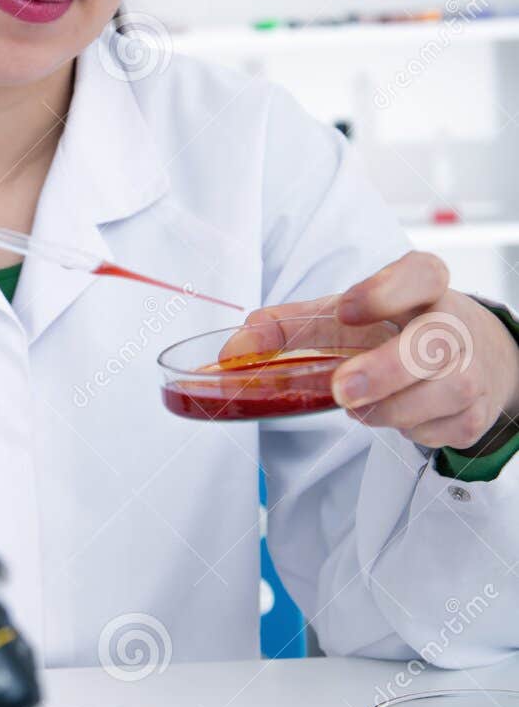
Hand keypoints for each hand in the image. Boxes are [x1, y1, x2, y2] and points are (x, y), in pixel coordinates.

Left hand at [229, 251, 518, 451]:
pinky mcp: (472, 415)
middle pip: (433, 344)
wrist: (467, 359)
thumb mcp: (343, 319)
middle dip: (386, 369)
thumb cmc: (392, 332)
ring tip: (359, 401)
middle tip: (342, 388)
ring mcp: (470, 371)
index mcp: (423, 287)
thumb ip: (287, 328)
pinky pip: (433, 431)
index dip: (385, 290)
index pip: (419, 274)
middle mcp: (453, 325)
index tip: (347, 307)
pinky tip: (398, 411)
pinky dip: (405, 428)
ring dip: (387, 408)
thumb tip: (234, 349)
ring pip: (435, 396)